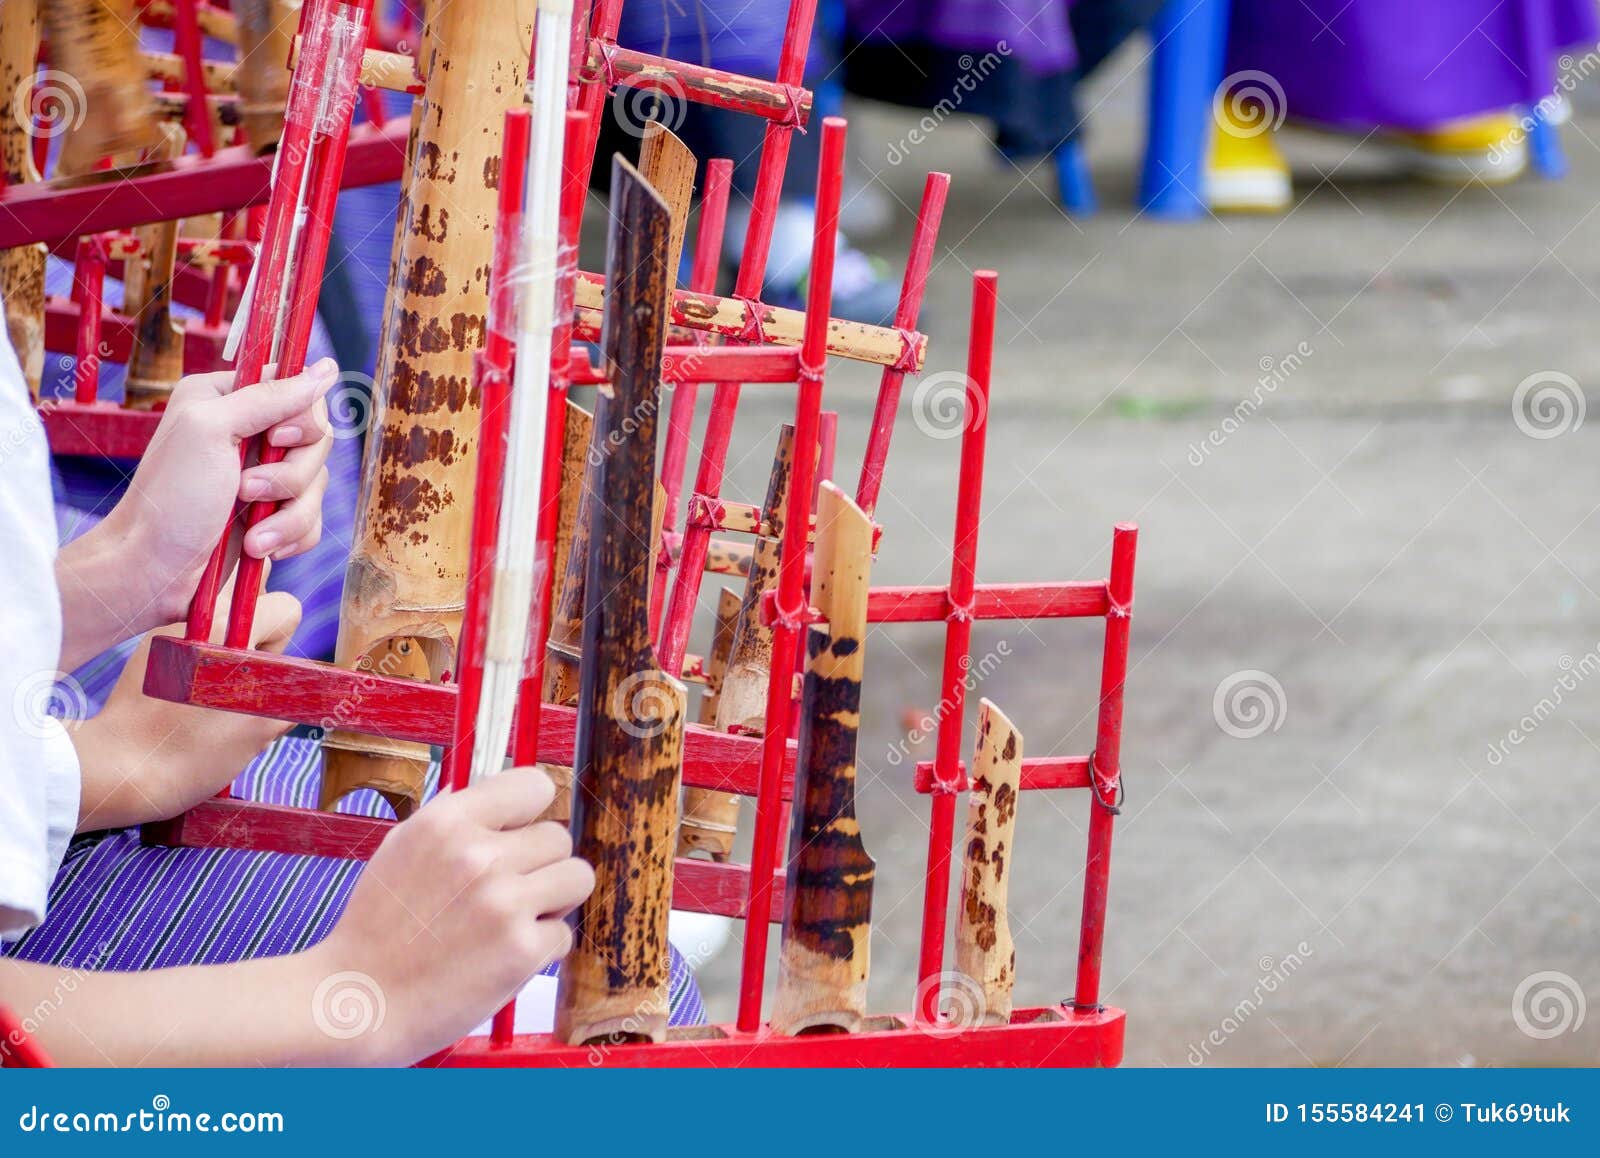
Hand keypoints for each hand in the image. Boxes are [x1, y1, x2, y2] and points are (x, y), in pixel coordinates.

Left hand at [72, 584, 301, 830]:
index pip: (286, 607)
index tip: (262, 676)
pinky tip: (189, 699)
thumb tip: (307, 687)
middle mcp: (195, 620)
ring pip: (224, 622)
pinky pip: (196, 639)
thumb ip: (291, 696)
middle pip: (253, 603)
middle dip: (258, 635)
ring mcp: (168, 633)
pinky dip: (203, 661)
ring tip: (213, 695)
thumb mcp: (257, 732)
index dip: (285, 643)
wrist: (116, 769)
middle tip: (241, 681)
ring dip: (230, 649)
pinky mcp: (149, 649)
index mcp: (225, 631)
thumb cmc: (188, 755)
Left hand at [98, 359, 337, 630]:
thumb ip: (270, 397)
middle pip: (318, 437)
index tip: (274, 440)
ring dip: (288, 513)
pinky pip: (312, 518)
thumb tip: (326, 368)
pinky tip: (262, 547)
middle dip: (291, 474)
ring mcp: (263, 475)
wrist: (155, 573)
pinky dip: (291, 536)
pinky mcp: (273, 515)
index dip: (300, 418)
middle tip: (247, 489)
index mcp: (226, 398)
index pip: (298, 389)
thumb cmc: (170, 500)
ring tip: (252, 534)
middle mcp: (248, 432)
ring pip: (317, 481)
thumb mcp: (212, 431)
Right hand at [306, 767, 594, 1064]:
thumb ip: (448, 819)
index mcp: (448, 822)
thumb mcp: (399, 850)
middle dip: (541, 863)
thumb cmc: (375, 929)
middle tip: (509, 890)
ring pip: (578, 878)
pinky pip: (563, 933)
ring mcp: (505, 902)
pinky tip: (501, 957)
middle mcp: (480, 855)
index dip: (533, 811)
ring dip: (554, 900)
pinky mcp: (522, 950)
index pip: (534, 784)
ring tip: (515, 919)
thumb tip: (480, 792)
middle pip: (560, 836)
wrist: (359, 1001)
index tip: (521, 832)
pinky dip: (540, 949)